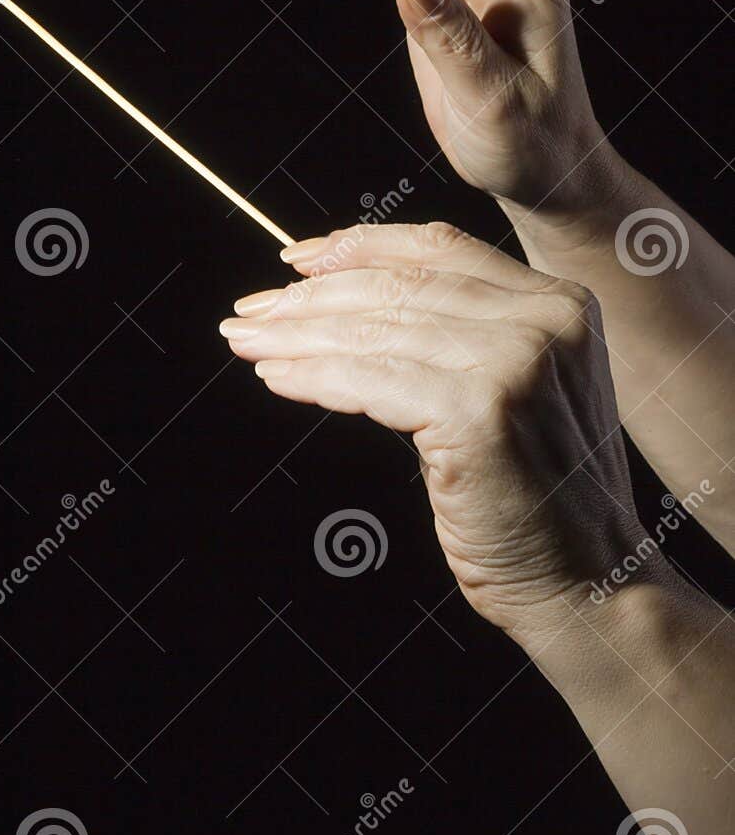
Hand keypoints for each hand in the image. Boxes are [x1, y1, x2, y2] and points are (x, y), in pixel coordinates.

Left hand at [222, 221, 651, 648]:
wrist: (589, 587)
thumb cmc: (538, 499)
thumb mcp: (518, 389)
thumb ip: (465, 333)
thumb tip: (347, 292)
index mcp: (559, 302)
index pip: (438, 249)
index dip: (358, 247)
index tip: (296, 261)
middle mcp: (544, 320)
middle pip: (398, 286)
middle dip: (310, 297)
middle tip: (250, 311)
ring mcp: (514, 362)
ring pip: (375, 331)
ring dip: (296, 335)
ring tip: (247, 341)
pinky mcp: (478, 411)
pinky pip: (370, 379)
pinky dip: (314, 375)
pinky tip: (278, 376)